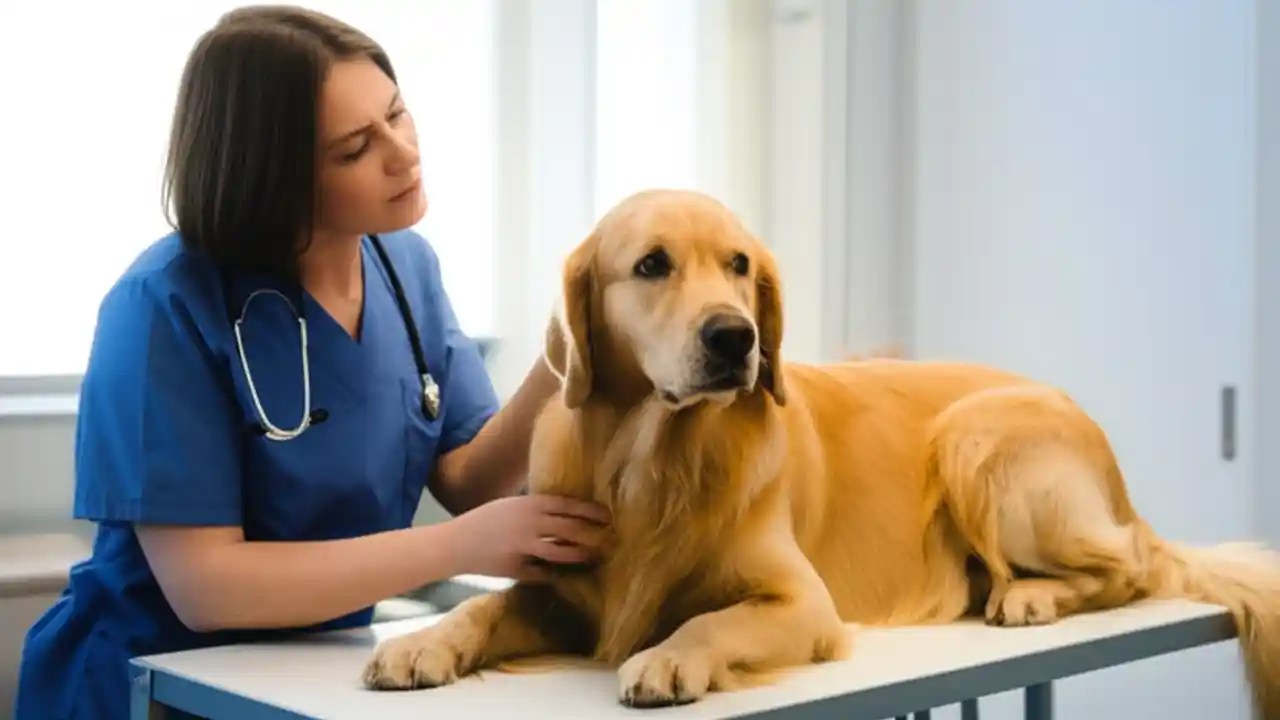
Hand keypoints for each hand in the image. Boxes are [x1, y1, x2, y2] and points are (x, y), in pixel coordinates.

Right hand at [447, 494, 611, 581]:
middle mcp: (530, 524)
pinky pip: (545, 573)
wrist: (456, 544)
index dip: (591, 511)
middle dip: (594, 534)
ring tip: (595, 555)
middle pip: (572, 530)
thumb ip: (537, 507)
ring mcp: (525, 548)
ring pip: (563, 553)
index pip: (569, 506)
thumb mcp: (512, 505)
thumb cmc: (486, 520)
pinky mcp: (519, 569)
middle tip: (610, 536)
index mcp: (530, 505)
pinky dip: (558, 573)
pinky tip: (570, 574)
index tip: (607, 515)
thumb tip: (567, 510)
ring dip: (582, 555)